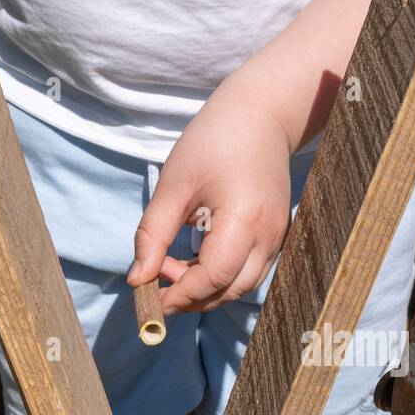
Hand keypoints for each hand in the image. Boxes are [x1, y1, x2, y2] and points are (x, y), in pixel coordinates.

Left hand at [128, 85, 292, 312]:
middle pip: (231, 290)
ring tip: (174, 267)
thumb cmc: (213, 143)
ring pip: (242, 286)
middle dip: (193, 297)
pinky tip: (197, 259)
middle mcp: (268, 236)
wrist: (261, 117)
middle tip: (157, 280)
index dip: (181, 294)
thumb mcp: (173, 186)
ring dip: (207, 289)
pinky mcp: (276, 237)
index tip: (149, 296)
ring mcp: (277, 238)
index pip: (213, 277)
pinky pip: (250, 271)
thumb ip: (153, 235)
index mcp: (244, 220)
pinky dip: (222, 277)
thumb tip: (137, 279)